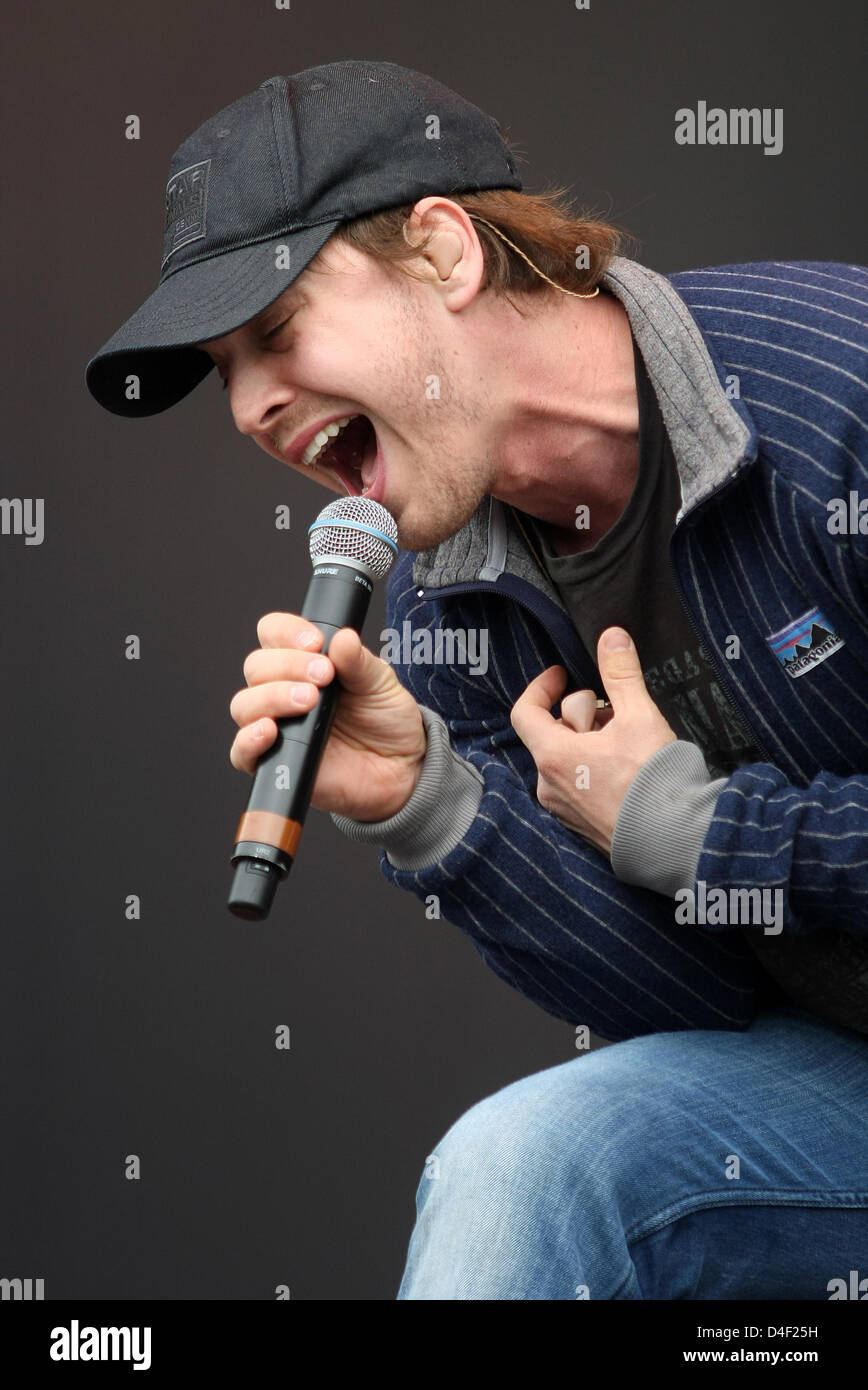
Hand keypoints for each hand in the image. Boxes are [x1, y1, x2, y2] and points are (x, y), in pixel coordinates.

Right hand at [229, 613, 427, 820]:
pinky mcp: (274, 762)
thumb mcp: (380, 683)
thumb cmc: (386, 721)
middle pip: (256, 666)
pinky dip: (248, 739)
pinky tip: (270, 731)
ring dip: (272, 697)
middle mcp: (282, 690)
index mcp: (304, 662)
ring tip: (309, 701)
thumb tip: (343, 638)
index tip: (316, 642)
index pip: (274, 633)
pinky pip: (241, 752)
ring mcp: (275, 726)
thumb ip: (359, 661)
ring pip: (245, 704)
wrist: (400, 769)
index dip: (287, 632)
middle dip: (287, 666)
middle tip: (323, 676)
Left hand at [510, 627, 677, 854]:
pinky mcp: (582, 826)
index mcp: (553, 756)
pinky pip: (578, 785)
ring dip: (590, 742)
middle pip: (552, 732)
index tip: (562, 673)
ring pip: (566, 760)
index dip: (542, 686)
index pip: (525, 711)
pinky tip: (627, 770)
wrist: (675, 839)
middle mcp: (549, 786)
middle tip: (615, 714)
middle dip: (582, 715)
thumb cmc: (653, 779)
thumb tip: (612, 636)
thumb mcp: (639, 716)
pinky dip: (595, 769)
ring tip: (626, 743)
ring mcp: (564, 809)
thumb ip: (621, 673)